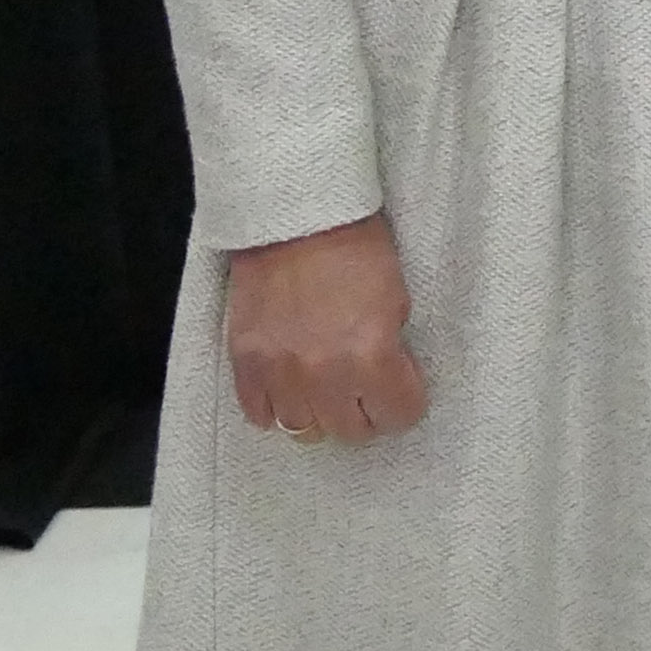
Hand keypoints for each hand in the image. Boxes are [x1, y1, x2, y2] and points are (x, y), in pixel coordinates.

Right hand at [225, 212, 429, 443]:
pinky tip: (290, 391)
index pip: (397, 414)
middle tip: (367, 394)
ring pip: (302, 430)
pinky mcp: (245, 361)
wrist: (297, 219)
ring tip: (327, 394)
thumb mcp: (398, 299)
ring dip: (320, 415)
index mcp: (371, 355)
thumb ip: (390, 349)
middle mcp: (324, 373)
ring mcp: (280, 371)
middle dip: (366, 415)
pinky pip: (258, 414)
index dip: (405, 405)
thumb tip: (387, 378)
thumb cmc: (357, 248)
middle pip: (350, 431)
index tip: (403, 393)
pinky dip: (276, 408)